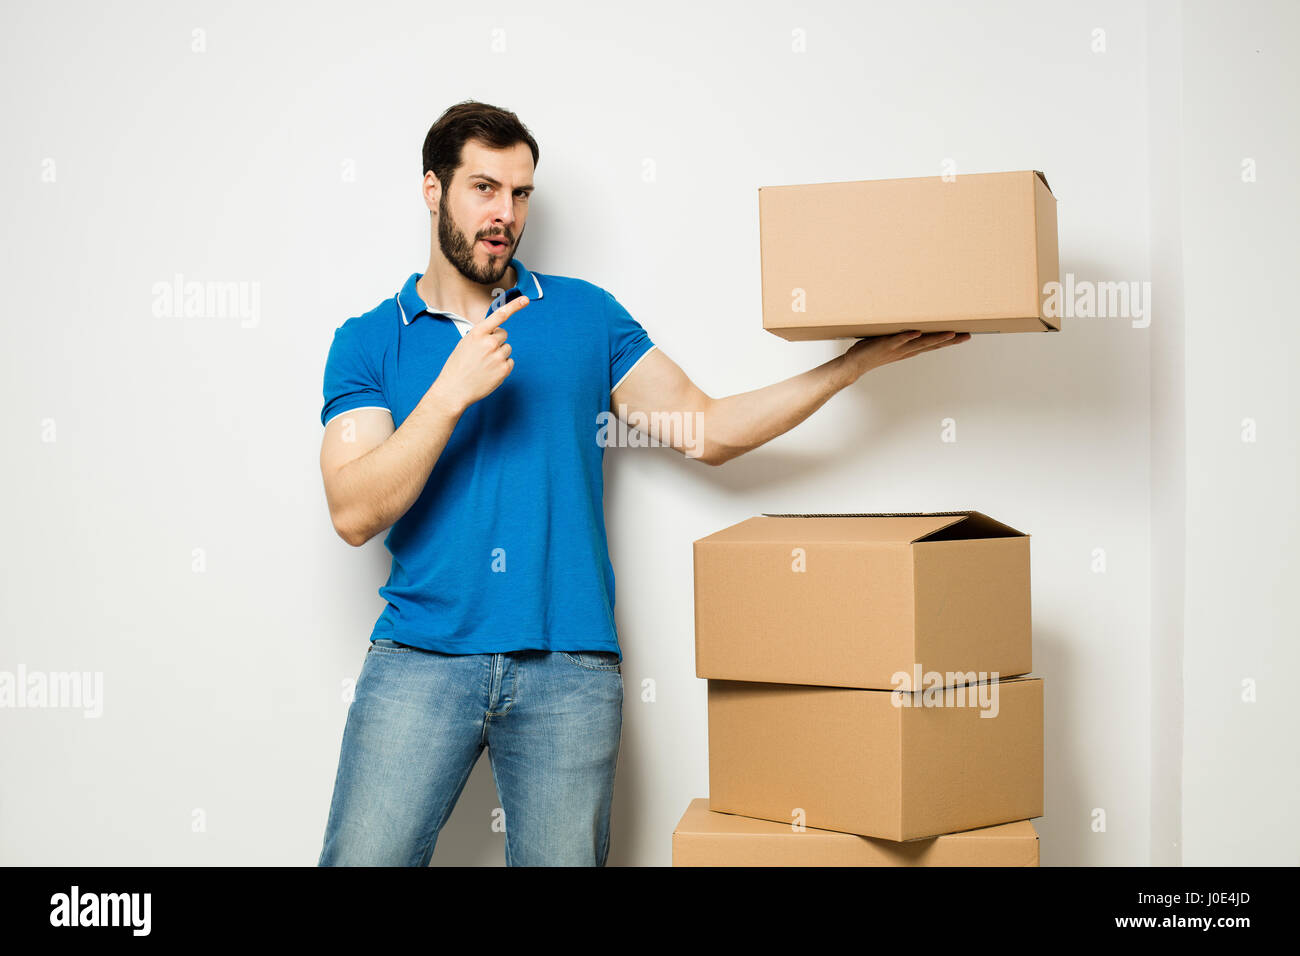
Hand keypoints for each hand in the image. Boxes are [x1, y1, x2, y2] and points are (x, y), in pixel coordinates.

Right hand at [431, 295, 528, 411]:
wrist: (454, 389)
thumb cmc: (457, 366)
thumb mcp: (465, 343)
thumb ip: (481, 335)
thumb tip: (496, 333)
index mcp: (477, 333)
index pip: (499, 315)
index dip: (514, 306)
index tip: (525, 300)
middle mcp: (489, 342)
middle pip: (504, 335)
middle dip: (496, 341)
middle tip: (483, 354)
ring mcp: (498, 356)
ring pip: (507, 349)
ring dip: (499, 354)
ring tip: (484, 364)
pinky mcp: (504, 369)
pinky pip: (510, 361)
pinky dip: (502, 366)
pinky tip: (490, 372)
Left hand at [838, 329, 970, 385]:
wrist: (854, 365)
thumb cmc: (870, 352)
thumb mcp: (888, 341)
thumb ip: (899, 334)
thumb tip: (907, 321)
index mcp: (908, 349)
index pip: (932, 344)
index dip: (949, 340)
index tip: (964, 335)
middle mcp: (906, 350)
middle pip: (932, 345)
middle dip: (950, 340)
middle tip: (967, 335)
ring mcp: (896, 348)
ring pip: (919, 343)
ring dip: (934, 338)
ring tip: (950, 333)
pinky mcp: (885, 345)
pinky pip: (898, 340)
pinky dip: (907, 336)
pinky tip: (916, 332)